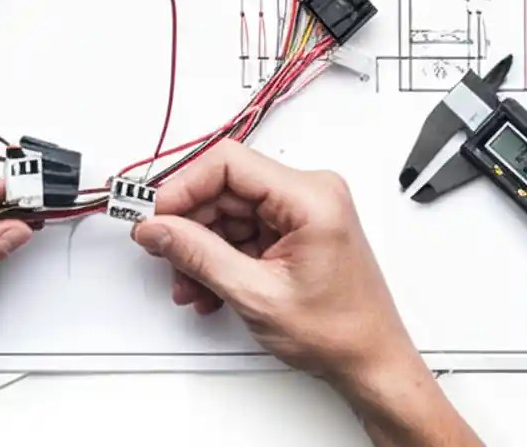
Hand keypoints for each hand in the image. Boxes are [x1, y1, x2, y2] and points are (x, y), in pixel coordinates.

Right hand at [131, 141, 477, 446]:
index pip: (230, 164)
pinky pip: (244, 230)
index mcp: (310, 197)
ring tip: (190, 284)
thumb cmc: (339, 333)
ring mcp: (303, 212)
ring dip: (202, 248)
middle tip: (163, 253)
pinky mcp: (296, 230)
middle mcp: (310, 194)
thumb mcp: (255, 294)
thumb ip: (198, 255)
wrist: (369, 362)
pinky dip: (221, 257)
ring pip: (229, 212)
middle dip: (190, 226)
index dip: (184, 187)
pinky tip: (210, 286)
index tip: (156, 215)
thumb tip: (158, 228)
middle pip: (226, 188)